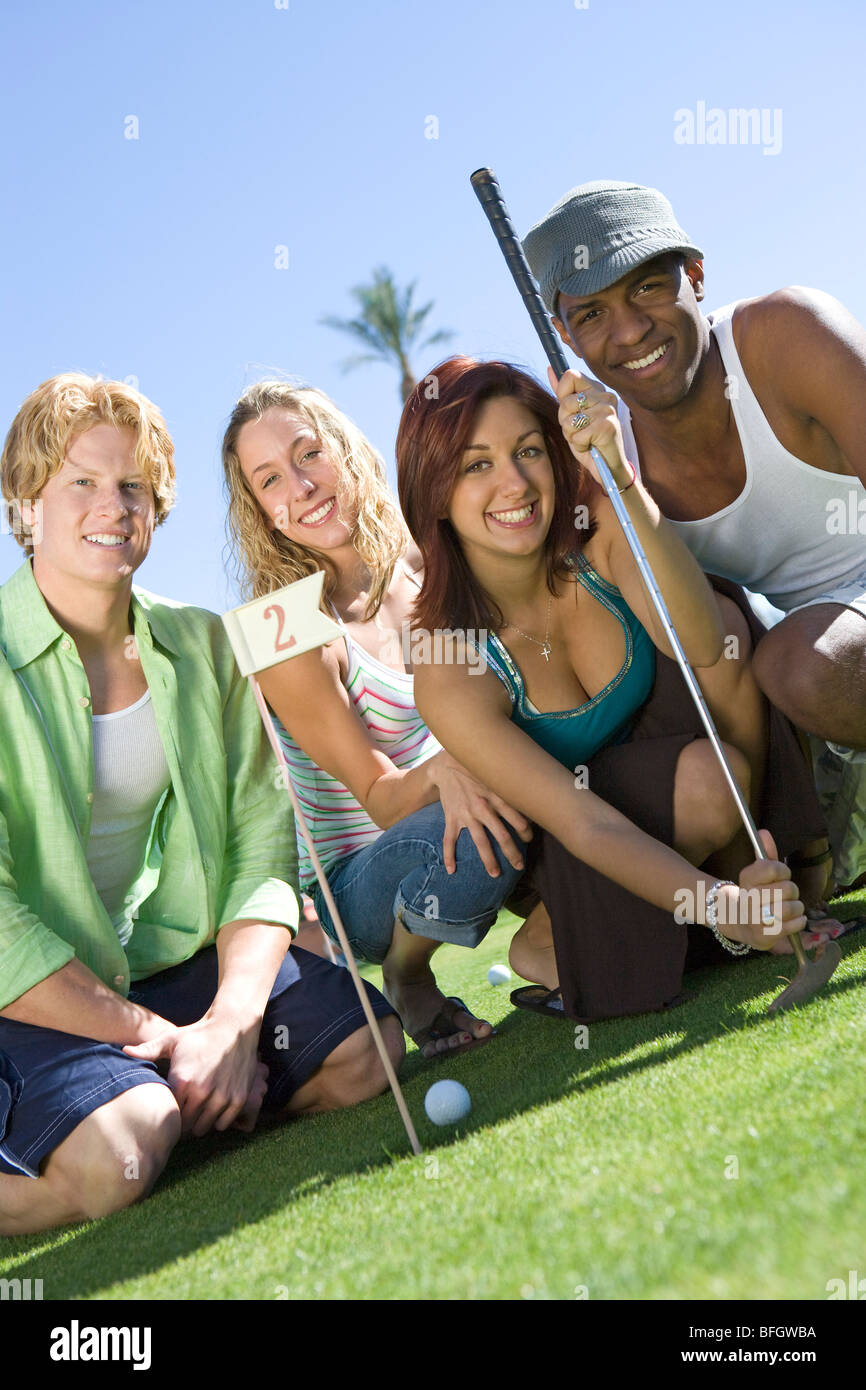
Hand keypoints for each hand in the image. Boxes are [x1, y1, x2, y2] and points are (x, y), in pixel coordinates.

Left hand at [124, 1015, 265, 1136]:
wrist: (233, 1026)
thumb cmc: (199, 1034)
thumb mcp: (172, 1040)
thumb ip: (147, 1050)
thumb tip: (124, 1051)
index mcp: (183, 1081)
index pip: (169, 1115)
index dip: (168, 1117)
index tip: (169, 1113)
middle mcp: (202, 1092)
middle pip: (185, 1125)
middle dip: (182, 1124)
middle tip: (183, 1116)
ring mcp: (222, 1096)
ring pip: (204, 1127)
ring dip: (200, 1124)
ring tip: (198, 1113)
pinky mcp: (238, 1098)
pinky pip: (223, 1124)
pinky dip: (218, 1121)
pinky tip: (214, 1109)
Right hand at [428, 753, 532, 875]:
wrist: (447, 766)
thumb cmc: (476, 772)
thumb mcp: (495, 777)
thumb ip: (510, 790)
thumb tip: (530, 802)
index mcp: (496, 796)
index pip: (518, 819)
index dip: (526, 833)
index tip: (529, 840)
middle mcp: (483, 807)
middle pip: (501, 836)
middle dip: (512, 853)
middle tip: (519, 866)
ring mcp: (466, 814)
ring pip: (480, 842)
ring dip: (489, 860)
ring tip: (495, 874)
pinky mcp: (451, 818)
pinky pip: (449, 840)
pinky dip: (448, 856)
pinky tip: (451, 870)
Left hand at [547, 365, 629, 484]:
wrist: (608, 465)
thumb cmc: (589, 440)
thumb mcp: (572, 414)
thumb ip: (563, 392)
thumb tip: (550, 368)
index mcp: (597, 389)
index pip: (570, 375)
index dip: (562, 395)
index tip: (572, 410)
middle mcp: (605, 396)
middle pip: (565, 402)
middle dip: (565, 421)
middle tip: (580, 430)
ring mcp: (608, 410)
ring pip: (569, 420)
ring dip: (572, 435)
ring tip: (586, 439)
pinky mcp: (608, 427)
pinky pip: (577, 436)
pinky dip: (579, 446)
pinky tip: (591, 446)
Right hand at [715, 830, 806, 950]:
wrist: (740, 922)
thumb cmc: (756, 894)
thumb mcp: (759, 873)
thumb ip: (766, 854)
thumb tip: (764, 832)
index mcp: (747, 879)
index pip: (772, 867)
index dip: (783, 870)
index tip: (781, 875)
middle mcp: (748, 898)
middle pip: (787, 888)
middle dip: (792, 891)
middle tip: (787, 894)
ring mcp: (755, 919)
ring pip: (791, 907)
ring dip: (797, 907)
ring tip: (790, 908)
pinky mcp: (764, 936)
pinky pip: (794, 924)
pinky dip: (799, 921)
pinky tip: (792, 920)